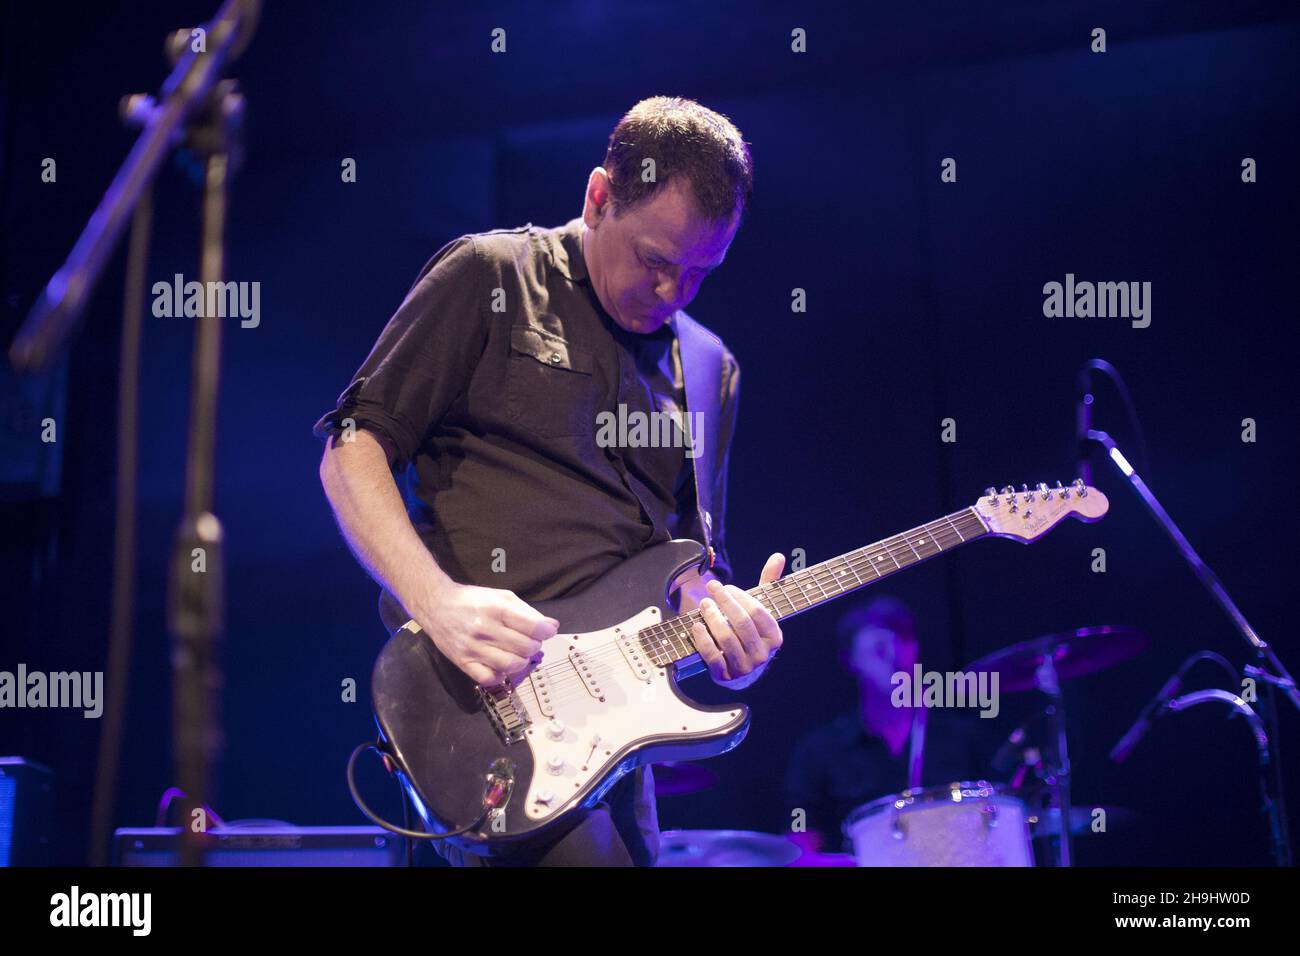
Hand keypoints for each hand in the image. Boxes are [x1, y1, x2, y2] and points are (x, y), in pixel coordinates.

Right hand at [416, 582, 558, 686]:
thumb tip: (552, 626)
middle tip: (531, 642)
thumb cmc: (471, 600)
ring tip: (518, 654)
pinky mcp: (463, 662)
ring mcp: (473, 648)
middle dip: (535, 646)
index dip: (546, 631)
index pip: (532, 626)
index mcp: (496, 609)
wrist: (436, 605)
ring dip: (521, 661)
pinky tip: (501, 666)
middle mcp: (484, 629)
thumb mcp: (501, 597)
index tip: (547, 631)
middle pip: (524, 648)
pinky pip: (488, 678)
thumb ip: (527, 612)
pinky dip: (501, 676)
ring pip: (510, 665)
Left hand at [690, 553, 785, 687]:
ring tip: (704, 603)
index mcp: (774, 637)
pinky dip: (703, 640)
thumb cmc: (751, 633)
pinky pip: (713, 657)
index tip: (727, 587)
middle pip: (741, 623)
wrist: (743, 671)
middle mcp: (762, 654)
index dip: (740, 597)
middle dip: (724, 602)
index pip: (757, 612)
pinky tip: (696, 626)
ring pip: (726, 639)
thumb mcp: (761, 610)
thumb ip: (769, 583)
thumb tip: (778, 556)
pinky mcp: (726, 676)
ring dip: (712, 618)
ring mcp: (744, 667)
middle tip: (711, 587)